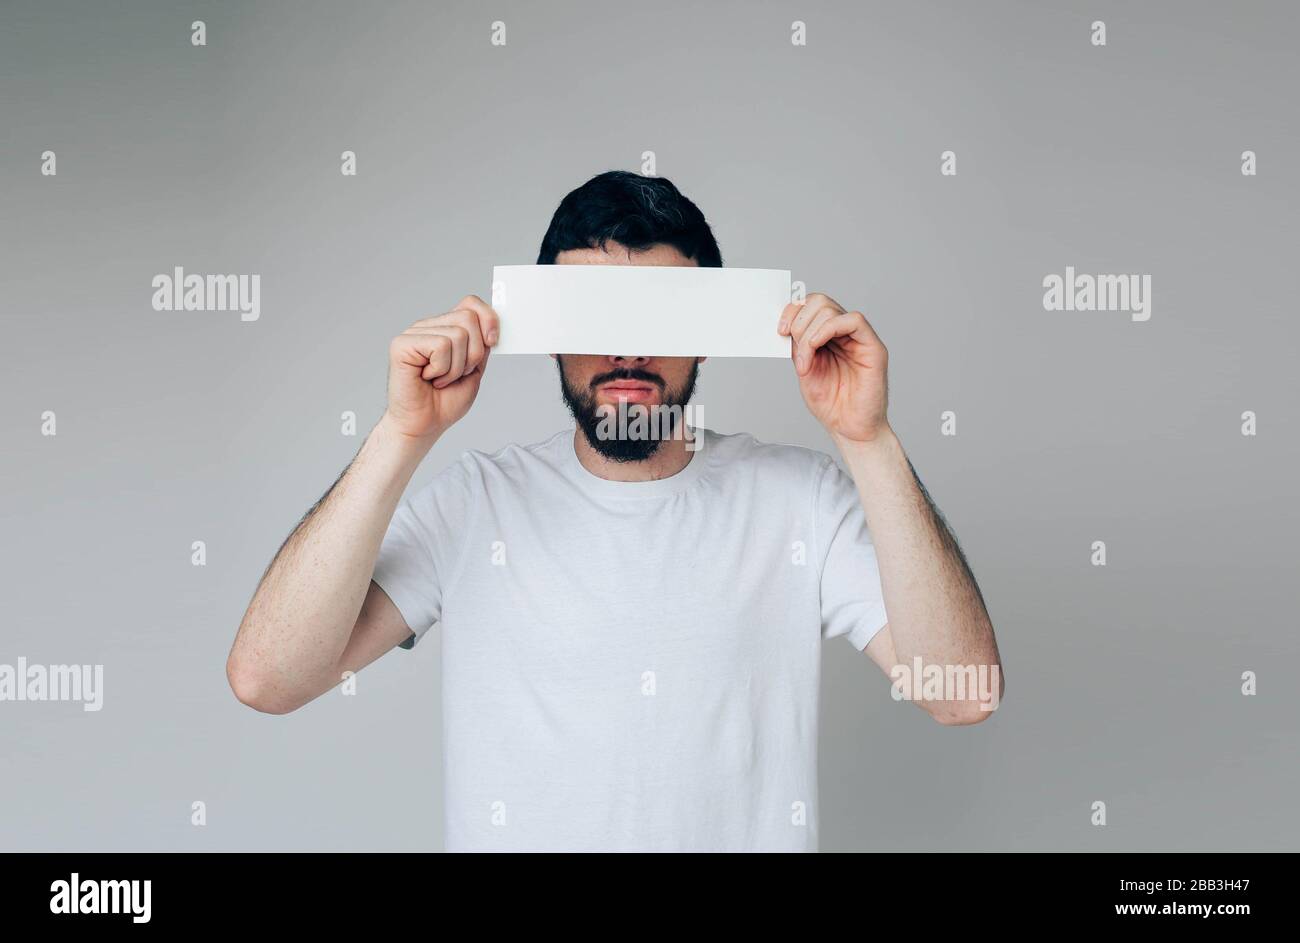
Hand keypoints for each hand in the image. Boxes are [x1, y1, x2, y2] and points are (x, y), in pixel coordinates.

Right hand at [383, 295, 498, 439]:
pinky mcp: (402, 344)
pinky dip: (442, 368)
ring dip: (456, 367)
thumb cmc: (445, 401)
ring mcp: (414, 333)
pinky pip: (441, 345)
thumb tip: (492, 326)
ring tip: (440, 379)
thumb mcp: (475, 370)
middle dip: (474, 353)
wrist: (424, 425)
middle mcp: (429, 326)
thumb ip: (482, 345)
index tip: (493, 342)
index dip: (488, 318)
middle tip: (457, 374)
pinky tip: (428, 378)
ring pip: (458, 334)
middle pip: (468, 318)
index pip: (470, 303)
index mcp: (446, 329)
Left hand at [778, 293, 889, 442]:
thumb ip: (798, 346)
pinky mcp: (873, 347)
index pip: (811, 305)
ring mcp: (859, 339)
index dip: (792, 310)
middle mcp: (845, 333)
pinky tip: (817, 347)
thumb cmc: (832, 404)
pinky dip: (828, 329)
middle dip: (799, 323)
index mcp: (828, 337)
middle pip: (819, 302)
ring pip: (831, 310)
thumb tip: (787, 324)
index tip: (780, 330)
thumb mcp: (804, 370)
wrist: (850, 429)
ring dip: (809, 333)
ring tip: (806, 362)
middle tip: (796, 351)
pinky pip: (853, 321)